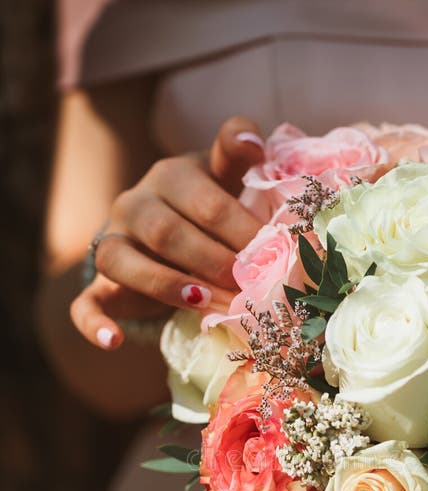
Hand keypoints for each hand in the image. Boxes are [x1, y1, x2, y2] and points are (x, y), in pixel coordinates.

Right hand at [70, 116, 264, 348]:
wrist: (166, 239)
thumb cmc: (208, 209)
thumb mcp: (225, 181)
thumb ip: (240, 159)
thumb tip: (255, 142)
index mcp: (172, 176)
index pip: (206, 200)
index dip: (239, 226)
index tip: (272, 249)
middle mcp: (135, 204)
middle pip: (167, 231)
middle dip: (210, 260)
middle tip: (248, 285)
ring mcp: (112, 244)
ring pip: (121, 261)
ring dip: (163, 284)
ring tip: (201, 301)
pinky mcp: (100, 284)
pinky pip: (86, 302)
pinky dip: (94, 322)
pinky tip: (112, 341)